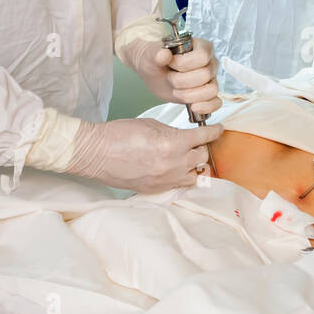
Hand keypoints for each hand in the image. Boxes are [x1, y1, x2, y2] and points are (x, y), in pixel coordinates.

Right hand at [64, 118, 222, 192]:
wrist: (96, 153)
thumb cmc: (119, 134)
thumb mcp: (151, 124)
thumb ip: (173, 132)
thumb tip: (185, 137)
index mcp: (173, 144)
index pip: (203, 138)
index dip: (213, 132)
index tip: (218, 129)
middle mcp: (173, 164)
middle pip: (202, 157)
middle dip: (202, 147)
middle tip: (199, 141)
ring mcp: (165, 180)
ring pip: (194, 174)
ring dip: (194, 164)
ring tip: (188, 157)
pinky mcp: (156, 189)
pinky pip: (178, 184)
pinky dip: (181, 175)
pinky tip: (175, 168)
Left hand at [124, 38, 222, 116]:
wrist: (154, 72)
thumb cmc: (156, 59)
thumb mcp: (152, 54)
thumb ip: (157, 53)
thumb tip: (163, 55)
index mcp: (202, 47)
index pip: (202, 56)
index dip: (184, 63)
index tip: (171, 63)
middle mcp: (210, 63)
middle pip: (205, 75)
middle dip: (181, 81)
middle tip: (170, 77)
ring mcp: (210, 80)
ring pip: (211, 91)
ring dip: (188, 95)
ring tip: (176, 91)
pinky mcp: (207, 95)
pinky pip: (216, 103)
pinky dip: (205, 107)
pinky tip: (193, 107)